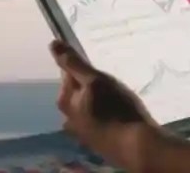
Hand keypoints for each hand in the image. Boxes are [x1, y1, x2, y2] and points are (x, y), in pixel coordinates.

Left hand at [49, 40, 160, 169]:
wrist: (136, 146)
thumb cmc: (116, 108)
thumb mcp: (95, 80)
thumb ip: (74, 63)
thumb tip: (53, 43)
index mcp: (65, 101)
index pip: (68, 73)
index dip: (83, 67)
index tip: (100, 69)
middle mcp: (68, 118)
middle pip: (78, 91)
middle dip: (91, 84)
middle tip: (113, 84)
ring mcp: (82, 132)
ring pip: (88, 106)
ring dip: (99, 100)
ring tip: (118, 98)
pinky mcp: (96, 141)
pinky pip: (98, 120)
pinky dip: (106, 114)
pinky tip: (119, 114)